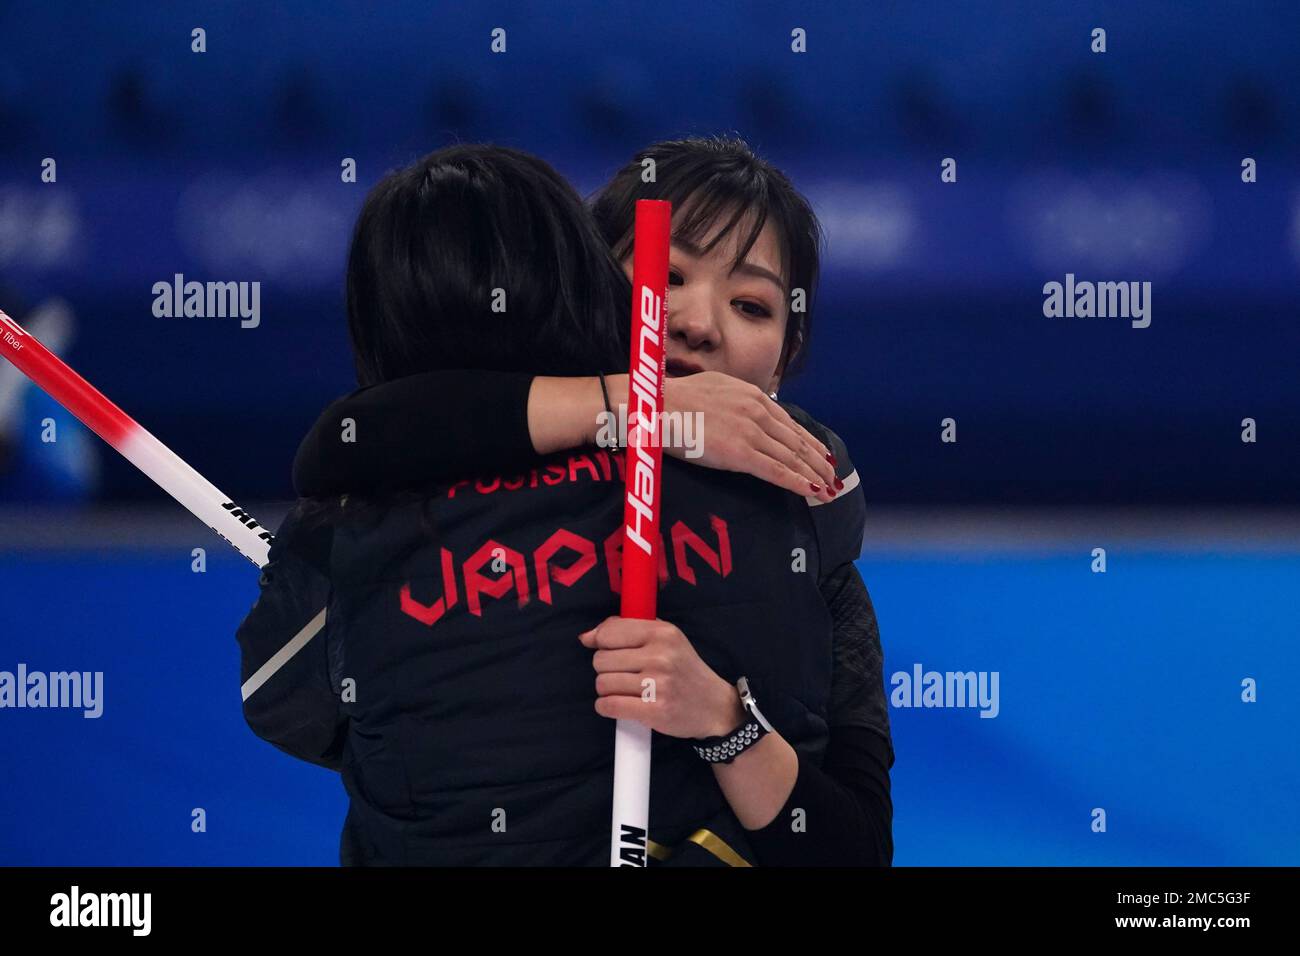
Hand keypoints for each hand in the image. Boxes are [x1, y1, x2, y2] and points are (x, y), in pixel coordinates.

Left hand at [578, 616, 745, 739]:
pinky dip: (606, 707)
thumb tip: (586, 637)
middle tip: (622, 675)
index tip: (605, 651)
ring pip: (603, 684)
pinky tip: (617, 705)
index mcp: (662, 633)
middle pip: (601, 660)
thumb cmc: (684, 670)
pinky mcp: (654, 711)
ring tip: (624, 690)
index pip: (609, 632)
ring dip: (607, 690)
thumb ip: (629, 629)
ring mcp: (658, 685)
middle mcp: (660, 656)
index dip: (599, 642)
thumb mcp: (667, 639)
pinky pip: (610, 706)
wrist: (714, 706)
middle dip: (605, 669)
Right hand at [662, 371, 840, 501]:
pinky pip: (777, 471)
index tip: (821, 453)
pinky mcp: (740, 453)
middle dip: (818, 461)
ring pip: (792, 457)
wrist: (655, 406)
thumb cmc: (673, 399)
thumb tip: (744, 405)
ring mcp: (750, 433)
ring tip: (829, 488)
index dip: (808, 441)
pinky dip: (799, 482)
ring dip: (814, 474)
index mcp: (751, 396)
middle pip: (797, 441)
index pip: (789, 423)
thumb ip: (734, 399)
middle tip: (833, 475)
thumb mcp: (713, 387)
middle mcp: (757, 412)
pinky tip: (813, 491)